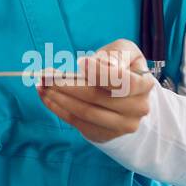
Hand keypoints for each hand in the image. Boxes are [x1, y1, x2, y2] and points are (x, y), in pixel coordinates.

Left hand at [34, 39, 154, 143]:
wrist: (130, 96)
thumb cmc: (123, 66)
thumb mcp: (124, 52)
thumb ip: (114, 55)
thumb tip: (95, 63)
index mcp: (144, 84)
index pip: (123, 82)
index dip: (100, 73)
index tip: (79, 63)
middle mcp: (137, 108)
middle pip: (97, 98)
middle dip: (67, 85)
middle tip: (46, 74)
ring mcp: (122, 125)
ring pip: (85, 112)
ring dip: (58, 98)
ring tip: (42, 84)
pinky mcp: (105, 133)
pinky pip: (77, 122)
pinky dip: (58, 108)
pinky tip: (45, 96)